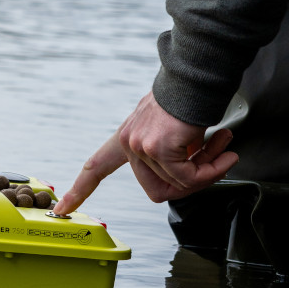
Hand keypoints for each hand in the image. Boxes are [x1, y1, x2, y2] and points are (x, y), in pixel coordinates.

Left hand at [53, 91, 238, 214]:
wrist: (198, 78)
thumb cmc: (190, 100)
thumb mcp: (171, 129)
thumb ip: (169, 154)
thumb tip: (188, 179)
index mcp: (126, 137)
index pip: (97, 166)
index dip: (81, 189)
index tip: (62, 209)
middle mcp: (128, 142)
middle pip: (157, 190)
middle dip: (191, 183)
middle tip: (216, 162)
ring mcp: (139, 146)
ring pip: (178, 185)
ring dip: (207, 172)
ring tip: (223, 148)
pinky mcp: (157, 148)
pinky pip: (189, 178)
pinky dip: (212, 171)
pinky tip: (226, 152)